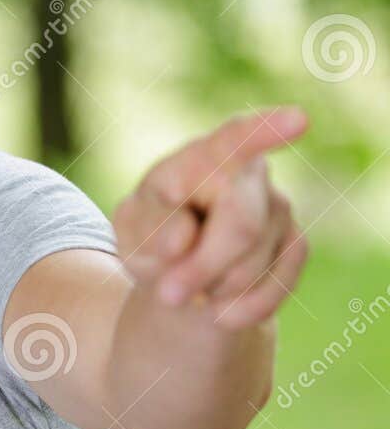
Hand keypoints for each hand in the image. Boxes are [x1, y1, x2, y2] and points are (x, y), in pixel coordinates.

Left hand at [113, 107, 309, 329]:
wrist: (180, 275)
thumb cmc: (152, 236)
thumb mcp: (132, 230)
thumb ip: (147, 229)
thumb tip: (181, 240)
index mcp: (203, 158)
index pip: (235, 141)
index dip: (266, 131)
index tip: (297, 119)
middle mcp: (250, 175)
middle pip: (241, 227)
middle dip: (202, 268)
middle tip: (167, 293)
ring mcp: (280, 209)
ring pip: (251, 267)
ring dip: (212, 289)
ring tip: (191, 282)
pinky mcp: (297, 246)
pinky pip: (271, 291)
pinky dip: (234, 310)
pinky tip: (216, 305)